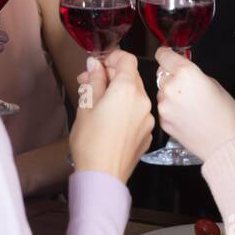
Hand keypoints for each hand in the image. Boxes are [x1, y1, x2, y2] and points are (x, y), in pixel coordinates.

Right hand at [70, 50, 153, 183]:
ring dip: (119, 93)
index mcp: (127, 90)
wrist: (102, 176)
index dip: (112, 57)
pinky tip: (110, 120)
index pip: (127, 59)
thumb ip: (94, 80)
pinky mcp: (148, 133)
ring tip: (99, 103)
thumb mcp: (86, 105)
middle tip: (91, 82)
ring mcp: (148, 118)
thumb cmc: (90, 141)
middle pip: (132, 76)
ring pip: (135, 95)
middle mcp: (143, 101)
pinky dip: (126, 109)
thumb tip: (95, 64)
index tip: (99, 64)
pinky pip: (138, 113)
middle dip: (113, 75)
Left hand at [154, 47, 234, 160]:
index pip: (164, 55)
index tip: (167, 56)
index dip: (166, 55)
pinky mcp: (163, 121)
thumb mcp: (213, 83)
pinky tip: (186, 116)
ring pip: (161, 92)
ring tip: (189, 105)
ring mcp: (164, 105)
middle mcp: (171, 87)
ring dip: (170, 94)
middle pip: (162, 74)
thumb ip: (193, 74)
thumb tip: (183, 72)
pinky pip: (163, 108)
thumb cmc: (226, 115)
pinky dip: (171, 109)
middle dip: (172, 77)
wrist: (225, 144)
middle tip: (187, 88)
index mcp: (185, 73)